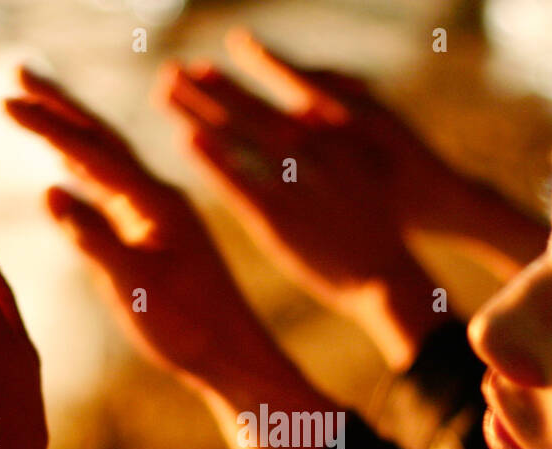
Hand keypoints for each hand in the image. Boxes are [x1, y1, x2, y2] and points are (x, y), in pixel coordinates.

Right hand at [5, 66, 340, 448]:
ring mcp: (162, 216)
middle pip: (103, 139)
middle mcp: (162, 198)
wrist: (234, 358)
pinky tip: (72, 167)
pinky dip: (88, 169)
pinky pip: (117, 190)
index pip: (92, 151)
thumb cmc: (188, 329)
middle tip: (19, 73)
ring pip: (110, 162)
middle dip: (60, 106)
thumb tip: (47, 191)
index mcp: (156, 203)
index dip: (47, 125)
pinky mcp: (161, 236)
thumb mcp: (134, 285)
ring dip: (73, 132)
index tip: (4, 100)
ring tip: (39, 107)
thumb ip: (93, 239)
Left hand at [157, 31, 452, 357]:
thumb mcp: (360, 176)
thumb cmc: (378, 231)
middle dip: (209, 87)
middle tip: (173, 68)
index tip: (204, 69)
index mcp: (329, 139)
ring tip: (164, 91)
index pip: (271, 104)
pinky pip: (238, 182)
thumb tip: (308, 133)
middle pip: (248, 111)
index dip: (235, 85)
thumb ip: (329, 152)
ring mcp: (290, 182)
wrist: (387, 276)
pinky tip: (187, 139)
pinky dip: (213, 159)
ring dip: (198, 110)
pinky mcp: (277, 218)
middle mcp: (308, 151)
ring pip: (236, 137)